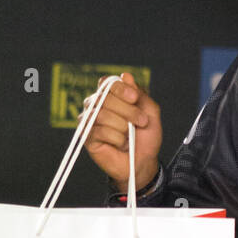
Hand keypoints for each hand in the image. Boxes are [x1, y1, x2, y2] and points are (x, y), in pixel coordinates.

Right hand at [81, 72, 162, 191]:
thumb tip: (125, 76)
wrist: (143, 162)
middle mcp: (97, 105)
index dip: (120, 88)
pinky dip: (116, 138)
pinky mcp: (86, 137)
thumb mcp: (150, 112)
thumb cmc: (145, 137)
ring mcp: (90, 121)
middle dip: (127, 110)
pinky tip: (120, 143)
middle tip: (141, 121)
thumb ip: (140, 94)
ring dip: (123, 125)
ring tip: (130, 135)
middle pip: (104, 97)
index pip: (107, 82)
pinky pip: (99, 131)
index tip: (134, 98)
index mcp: (111, 96)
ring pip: (102, 114)